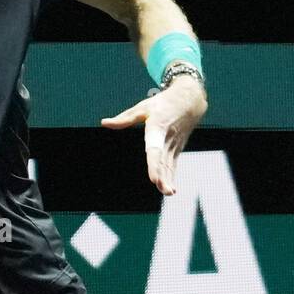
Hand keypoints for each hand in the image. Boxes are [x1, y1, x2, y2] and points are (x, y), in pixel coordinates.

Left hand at [100, 76, 207, 194]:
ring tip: (167, 193)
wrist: (189, 100)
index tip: (154, 176)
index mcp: (157, 127)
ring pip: (170, 165)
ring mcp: (173, 145)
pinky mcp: (176, 149)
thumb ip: (124, 118)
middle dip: (163, 175)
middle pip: (164, 160)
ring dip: (168, 179)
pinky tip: (169, 190)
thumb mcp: (142, 107)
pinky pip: (173, 164)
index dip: (154, 163)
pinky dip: (171, 176)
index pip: (155, 148)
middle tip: (162, 188)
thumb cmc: (162, 104)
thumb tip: (104, 123)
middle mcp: (167, 138)